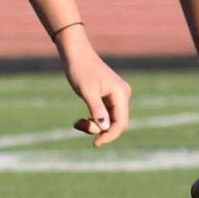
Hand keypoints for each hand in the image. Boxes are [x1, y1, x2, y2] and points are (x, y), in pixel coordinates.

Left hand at [55, 29, 130, 146]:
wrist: (75, 54)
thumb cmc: (80, 70)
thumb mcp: (87, 92)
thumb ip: (97, 110)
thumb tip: (105, 127)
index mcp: (121, 93)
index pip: (121, 123)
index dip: (109, 136)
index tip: (95, 143)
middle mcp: (123, 95)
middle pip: (116, 124)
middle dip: (99, 130)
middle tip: (78, 125)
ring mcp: (117, 97)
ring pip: (109, 121)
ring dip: (94, 126)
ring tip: (77, 122)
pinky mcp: (109, 98)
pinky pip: (104, 116)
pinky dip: (93, 120)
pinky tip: (82, 120)